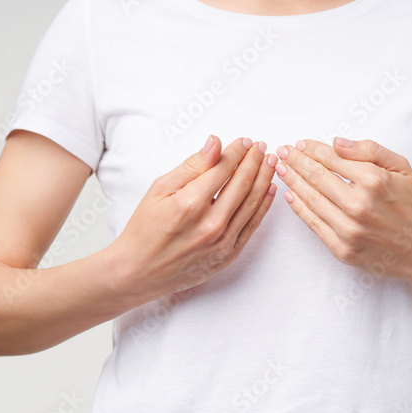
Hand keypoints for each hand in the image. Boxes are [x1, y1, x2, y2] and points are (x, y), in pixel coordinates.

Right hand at [113, 135, 277, 301]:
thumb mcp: (160, 190)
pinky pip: (252, 226)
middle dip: (255, 161)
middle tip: (263, 146)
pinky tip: (270, 190)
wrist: (139, 272)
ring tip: (272, 162)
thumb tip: (215, 144)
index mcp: (190, 203)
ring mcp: (222, 242)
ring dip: (265, 179)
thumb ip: (191, 166)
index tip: (246, 141)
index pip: (223, 168)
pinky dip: (263, 206)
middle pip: (242, 183)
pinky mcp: (228, 256)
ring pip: (252, 203)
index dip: (238, 151)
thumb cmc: (145, 229)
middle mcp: (210, 223)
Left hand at [275, 137, 411, 280]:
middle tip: (282, 151)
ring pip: (311, 200)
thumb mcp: (401, 167)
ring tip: (281, 169)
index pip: (332, 159)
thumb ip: (369, 151)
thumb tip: (336, 143)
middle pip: (316, 177)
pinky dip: (299, 208)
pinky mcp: (343, 249)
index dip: (312, 149)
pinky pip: (314, 224)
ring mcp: (349, 229)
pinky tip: (290, 195)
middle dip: (296, 162)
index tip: (300, 144)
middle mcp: (358, 205)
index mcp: (373, 181)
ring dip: (292, 181)